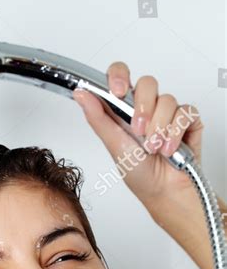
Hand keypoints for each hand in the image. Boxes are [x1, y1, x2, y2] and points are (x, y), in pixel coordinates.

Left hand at [72, 62, 203, 210]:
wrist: (163, 192)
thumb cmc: (138, 174)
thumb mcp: (113, 145)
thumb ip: (98, 118)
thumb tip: (80, 94)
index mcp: (124, 109)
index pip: (121, 76)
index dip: (119, 76)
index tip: (118, 91)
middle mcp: (147, 107)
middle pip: (148, 83)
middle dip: (143, 108)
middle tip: (139, 131)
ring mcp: (168, 112)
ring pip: (167, 99)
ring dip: (159, 127)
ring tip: (154, 148)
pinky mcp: (188, 120)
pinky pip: (186, 112)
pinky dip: (176, 132)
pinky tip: (170, 149)